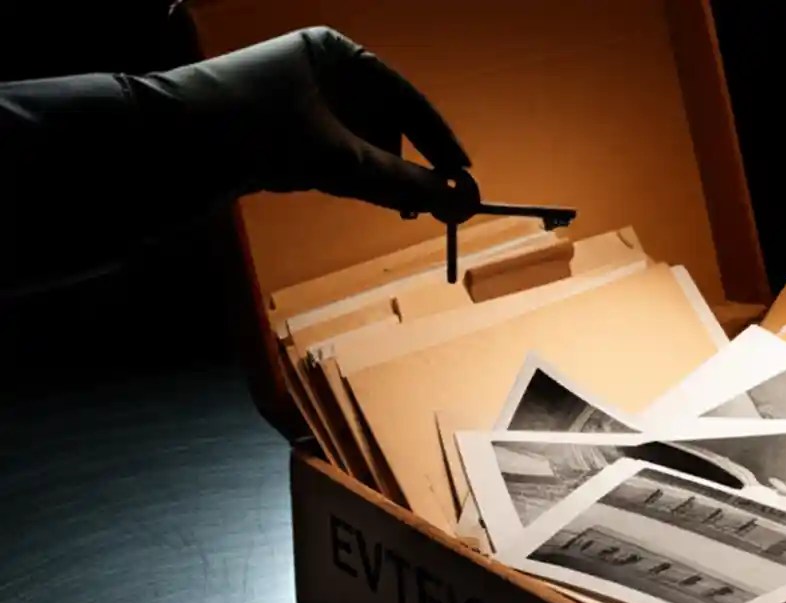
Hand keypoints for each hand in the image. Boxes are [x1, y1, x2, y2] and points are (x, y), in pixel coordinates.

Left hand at [127, 26, 471, 213]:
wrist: (161, 146)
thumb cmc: (253, 131)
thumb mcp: (338, 160)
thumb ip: (402, 182)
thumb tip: (457, 201)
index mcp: (335, 53)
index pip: (406, 98)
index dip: (439, 141)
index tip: (463, 177)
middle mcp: (318, 71)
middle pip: (384, 122)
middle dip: (408, 164)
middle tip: (430, 205)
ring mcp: (296, 102)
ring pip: (357, 143)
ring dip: (376, 176)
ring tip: (392, 206)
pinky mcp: (275, 134)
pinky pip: (330, 156)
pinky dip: (347, 178)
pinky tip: (352, 196)